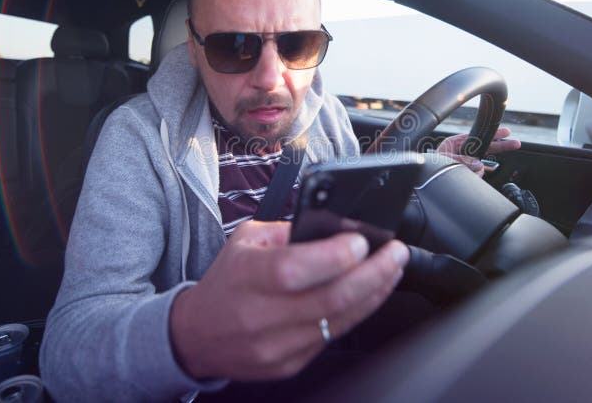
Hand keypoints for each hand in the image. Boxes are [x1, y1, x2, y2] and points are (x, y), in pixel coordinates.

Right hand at [169, 218, 408, 380]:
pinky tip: (371, 293)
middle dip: (374, 272)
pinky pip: (333, 336)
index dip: (335, 256)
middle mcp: (260, 315)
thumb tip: (336, 226)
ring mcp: (276, 345)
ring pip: (340, 320)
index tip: (361, 240)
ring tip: (392, 269)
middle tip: (395, 253)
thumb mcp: (247, 241)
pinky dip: (358, 311)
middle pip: (330, 298)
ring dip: (375, 292)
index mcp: (247, 277)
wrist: (196, 335)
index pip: (295, 269)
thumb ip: (289, 231)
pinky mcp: (289, 364)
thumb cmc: (227, 281)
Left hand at [435, 127, 520, 175]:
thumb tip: (479, 165)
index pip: (478, 136)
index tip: (507, 133)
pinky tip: (478, 174)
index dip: (493, 135)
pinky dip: (477, 176)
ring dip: (479, 171)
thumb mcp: (445, 161)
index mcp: (454, 143)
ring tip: (470, 173)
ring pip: (480, 166)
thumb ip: (463, 162)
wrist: (421, 182)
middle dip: (500, 147)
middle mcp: (460, 151)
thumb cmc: (429, 167)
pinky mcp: (464, 173)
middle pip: (484, 147)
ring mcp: (463, 163)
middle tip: (516, 144)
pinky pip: (476, 174)